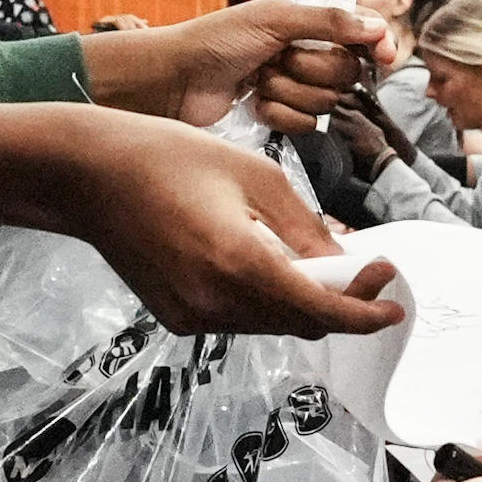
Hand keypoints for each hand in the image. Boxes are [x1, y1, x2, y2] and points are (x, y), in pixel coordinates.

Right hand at [0, 104, 403, 337]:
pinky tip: (269, 265)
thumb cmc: (167, 157)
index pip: (322, 311)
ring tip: (320, 262)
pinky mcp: (176, 317)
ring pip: (271, 323)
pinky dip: (265, 300)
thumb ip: (304, 227)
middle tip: (366, 267)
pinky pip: (238, 319)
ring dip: (304, 301)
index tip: (394, 300)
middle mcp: (215, 302)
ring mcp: (192, 315)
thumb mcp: (253, 175)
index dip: (366, 311)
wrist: (87, 175)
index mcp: (239, 262)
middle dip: (342, 302)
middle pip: (301, 323)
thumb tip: (345, 261)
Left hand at [80, 0, 382, 129]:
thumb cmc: (215, 41)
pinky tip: (254, 104)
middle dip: (310, 70)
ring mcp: (292, 85)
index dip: (376, 44)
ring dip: (289, 93)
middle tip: (276, 60)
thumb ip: (329, 21)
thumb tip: (377, 25)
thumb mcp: (273, 20)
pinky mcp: (279, 115)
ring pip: (325, 102)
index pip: (359, 32)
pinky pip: (306, 126)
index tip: (386, 58)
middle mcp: (304, 50)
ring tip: (258, 81)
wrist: (174, 82)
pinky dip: (279, 116)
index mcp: (305, 20)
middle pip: (346, 73)